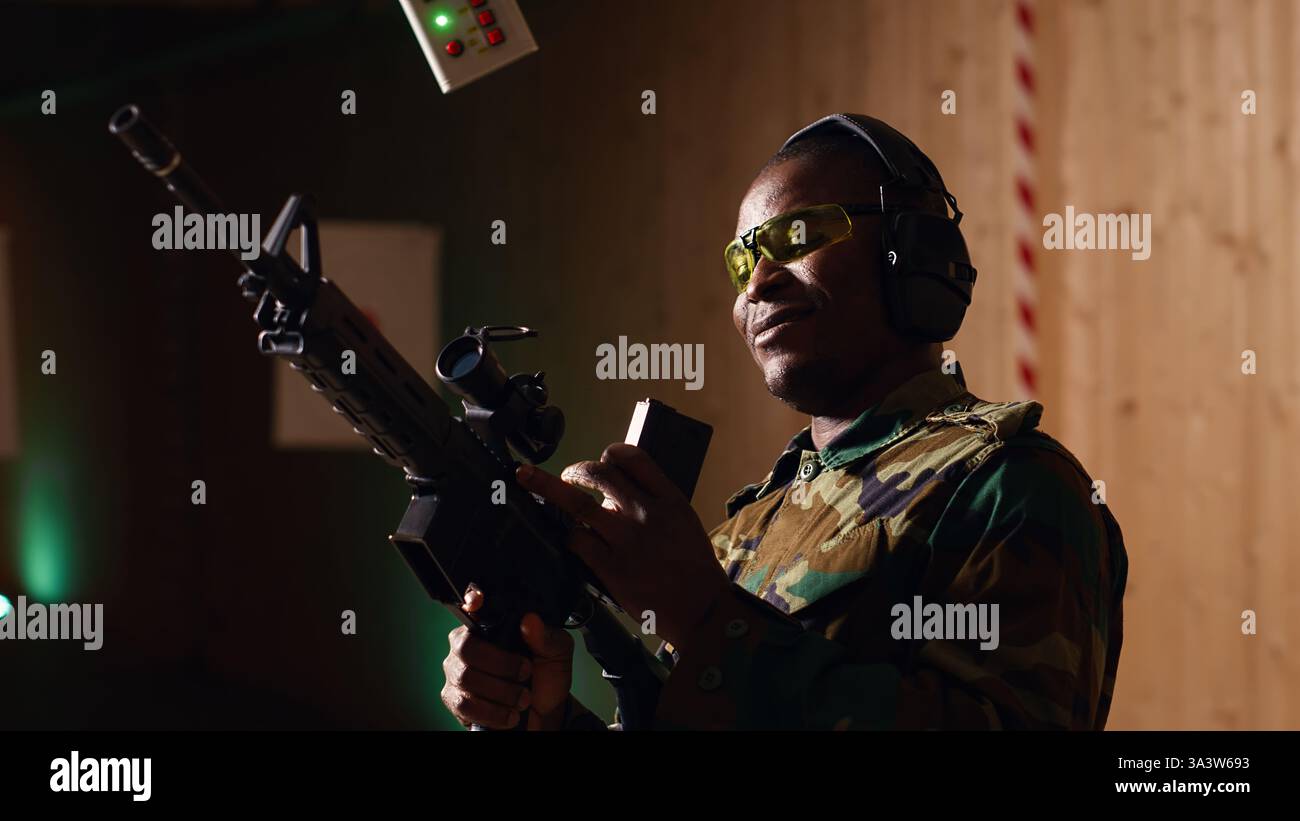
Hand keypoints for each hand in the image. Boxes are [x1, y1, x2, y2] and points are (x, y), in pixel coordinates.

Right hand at [440, 587, 574, 729]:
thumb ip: (547, 637)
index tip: (477, 601)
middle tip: (526, 673)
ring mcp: (456, 674)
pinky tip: (509, 714)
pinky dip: (493, 712)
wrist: (545, 713)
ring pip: (466, 679)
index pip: (473, 609)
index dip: (471, 603)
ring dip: (502, 692)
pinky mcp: (455, 701)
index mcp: (489, 627)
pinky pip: (465, 705)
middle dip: (501, 665)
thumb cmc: (545, 677)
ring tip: (523, 699)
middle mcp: (465, 646)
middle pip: (466, 648)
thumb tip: (531, 621)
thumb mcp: (557, 653)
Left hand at [516, 442, 730, 649]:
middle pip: (599, 473)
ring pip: (577, 503)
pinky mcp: (610, 567)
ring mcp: (625, 540)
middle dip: (576, 470)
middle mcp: (645, 513)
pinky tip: (570, 539)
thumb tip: (617, 494)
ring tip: (536, 485)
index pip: (633, 458)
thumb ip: (654, 503)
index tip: (602, 460)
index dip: (610, 454)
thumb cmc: (694, 568)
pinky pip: (576, 540)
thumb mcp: (684, 522)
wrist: (701, 609)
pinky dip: (568, 536)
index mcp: (668, 499)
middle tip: (567, 475)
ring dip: (551, 490)